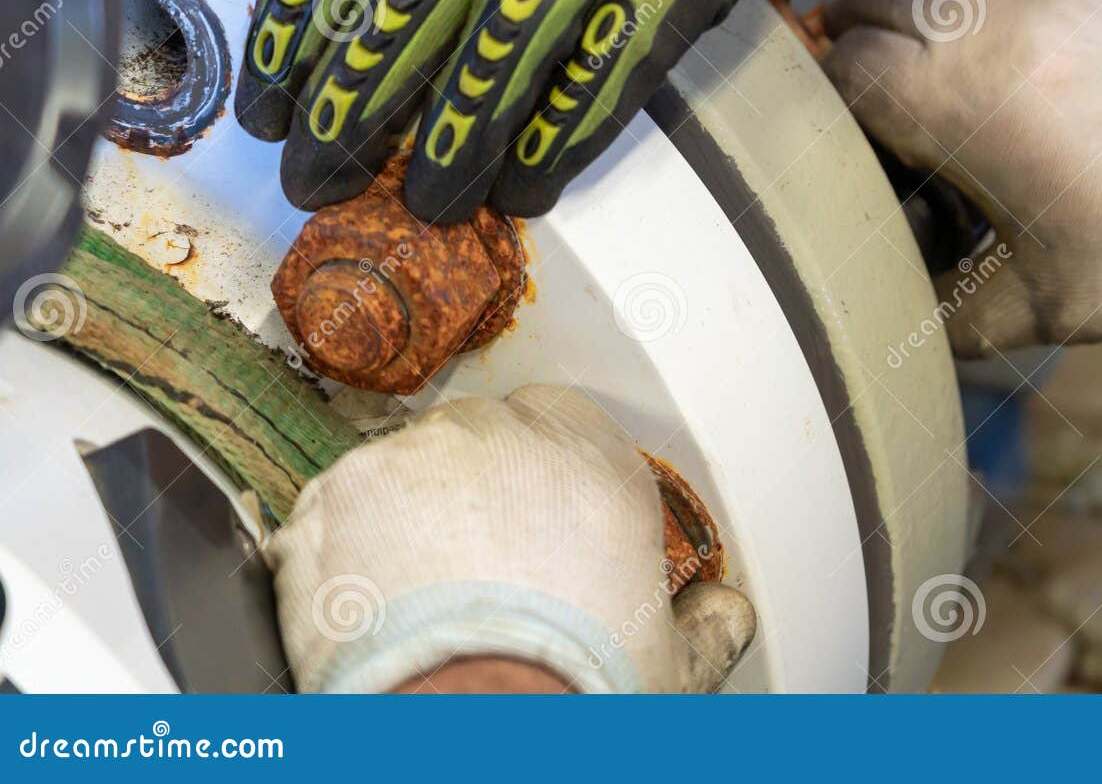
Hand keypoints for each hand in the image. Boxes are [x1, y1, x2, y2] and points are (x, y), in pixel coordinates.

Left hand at [235, 0, 912, 222]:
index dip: (294, 44)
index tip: (264, 110)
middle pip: (402, 21)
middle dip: (349, 115)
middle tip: (313, 182)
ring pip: (496, 60)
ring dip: (452, 145)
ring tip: (422, 204)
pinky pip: (604, 70)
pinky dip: (562, 137)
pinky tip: (528, 189)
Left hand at [266, 385, 756, 692]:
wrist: (472, 724)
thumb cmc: (570, 691)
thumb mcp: (670, 664)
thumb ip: (706, 622)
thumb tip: (725, 615)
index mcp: (595, 460)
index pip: (563, 420)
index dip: (543, 472)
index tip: (535, 517)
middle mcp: (506, 439)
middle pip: (480, 436)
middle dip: (473, 490)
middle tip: (471, 568)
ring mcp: (416, 457)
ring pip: (405, 465)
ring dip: (405, 515)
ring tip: (411, 597)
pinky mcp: (340, 491)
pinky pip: (334, 505)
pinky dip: (341, 546)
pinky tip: (363, 602)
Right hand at [822, 0, 1101, 349]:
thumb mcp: (1046, 306)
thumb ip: (955, 319)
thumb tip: (903, 317)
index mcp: (953, 99)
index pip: (841, 66)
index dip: (828, 98)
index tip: (846, 129)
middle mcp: (978, 19)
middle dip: (849, 31)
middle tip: (866, 79)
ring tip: (913, 37)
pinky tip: (979, 8)